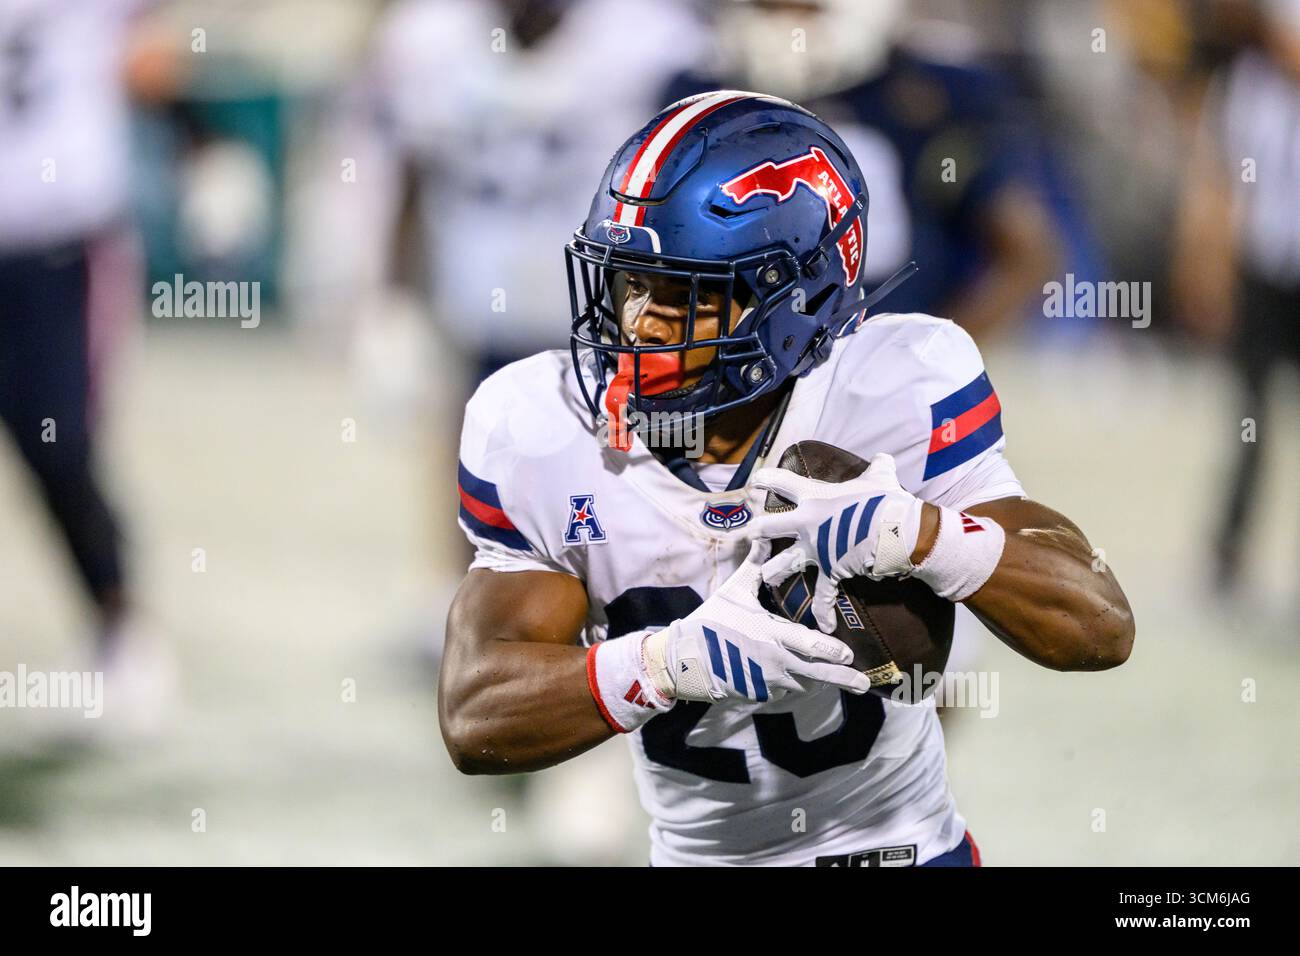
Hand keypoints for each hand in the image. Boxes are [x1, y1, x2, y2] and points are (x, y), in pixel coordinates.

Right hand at [642, 542, 869, 702]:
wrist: (685, 659)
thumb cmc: (712, 620)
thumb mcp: (734, 590)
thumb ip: (755, 565)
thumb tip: (762, 535)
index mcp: (770, 633)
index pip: (807, 645)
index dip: (830, 651)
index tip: (849, 654)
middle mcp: (773, 660)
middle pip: (816, 674)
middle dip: (843, 678)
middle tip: (864, 682)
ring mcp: (767, 681)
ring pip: (803, 683)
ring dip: (818, 680)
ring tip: (840, 680)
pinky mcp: (759, 693)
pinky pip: (784, 691)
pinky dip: (793, 684)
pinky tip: (799, 679)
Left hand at [750, 452, 924, 632]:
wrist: (898, 529)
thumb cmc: (886, 499)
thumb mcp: (881, 476)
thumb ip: (877, 467)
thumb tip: (884, 457)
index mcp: (815, 496)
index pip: (782, 483)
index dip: (766, 480)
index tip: (756, 481)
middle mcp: (808, 522)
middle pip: (768, 527)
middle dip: (757, 531)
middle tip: (752, 533)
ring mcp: (816, 548)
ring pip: (783, 563)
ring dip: (773, 571)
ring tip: (766, 576)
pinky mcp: (831, 569)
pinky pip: (824, 595)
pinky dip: (824, 612)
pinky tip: (824, 626)